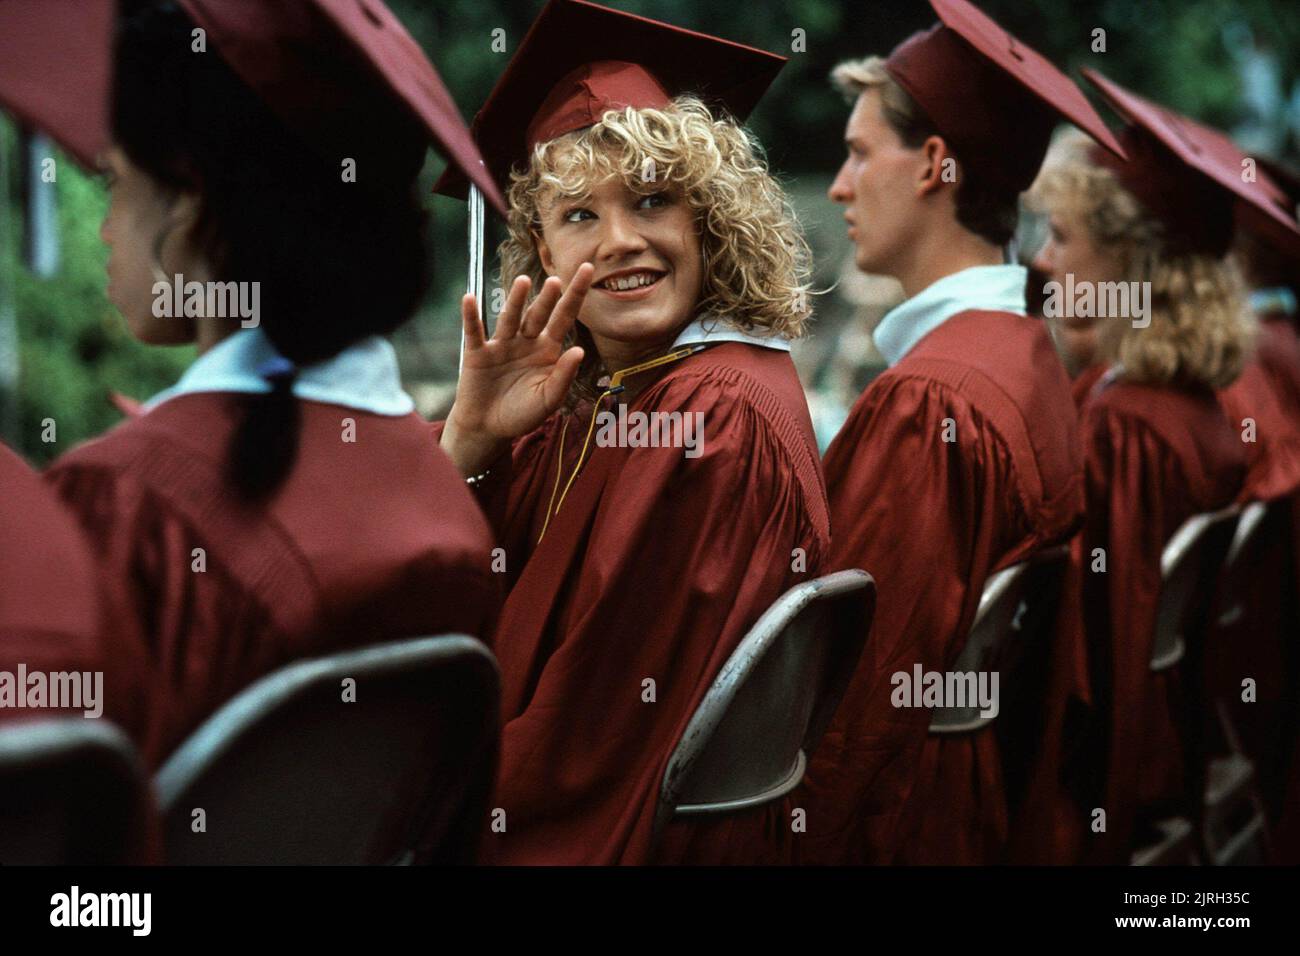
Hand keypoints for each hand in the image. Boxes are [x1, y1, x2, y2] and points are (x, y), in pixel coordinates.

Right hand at [441, 264, 592, 475]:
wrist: (489, 428)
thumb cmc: (522, 414)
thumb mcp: (549, 400)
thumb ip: (563, 376)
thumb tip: (579, 350)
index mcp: (547, 349)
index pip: (564, 317)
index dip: (575, 294)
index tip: (588, 268)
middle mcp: (526, 341)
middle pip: (538, 314)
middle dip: (547, 298)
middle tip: (556, 281)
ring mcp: (502, 345)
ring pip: (510, 318)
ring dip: (516, 301)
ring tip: (524, 282)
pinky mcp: (478, 353)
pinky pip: (475, 332)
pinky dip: (471, 316)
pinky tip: (470, 299)